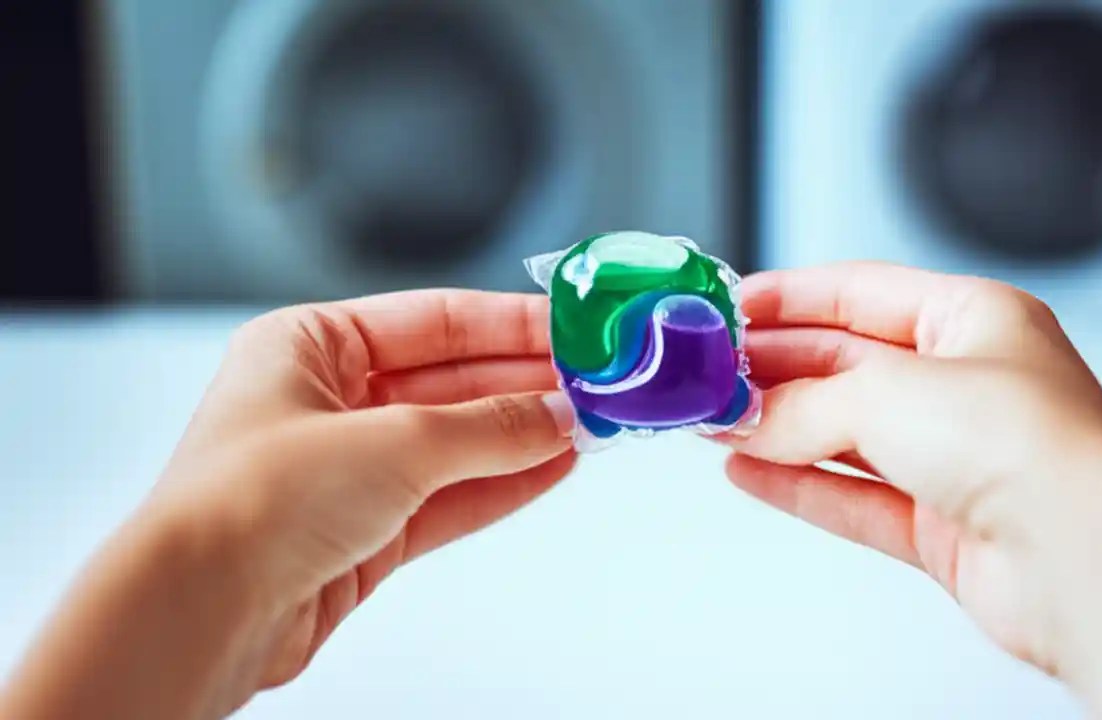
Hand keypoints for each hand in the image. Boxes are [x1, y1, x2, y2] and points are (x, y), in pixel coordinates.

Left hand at [1, 290, 576, 718]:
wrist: (201, 611)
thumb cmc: (252, 501)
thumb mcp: (394, 440)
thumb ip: (488, 426)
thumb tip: (558, 413)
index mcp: (308, 345)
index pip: (433, 320)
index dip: (510, 324)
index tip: (574, 328)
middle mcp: (325, 401)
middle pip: (449, 381)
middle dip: (525, 384)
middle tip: (596, 385)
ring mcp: (346, 469)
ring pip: (455, 442)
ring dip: (522, 436)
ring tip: (591, 425)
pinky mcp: (363, 531)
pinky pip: (448, 497)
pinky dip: (501, 483)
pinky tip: (553, 467)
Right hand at [724, 263, 1101, 716]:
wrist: (1083, 554)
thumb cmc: (1026, 444)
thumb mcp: (887, 391)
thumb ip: (803, 404)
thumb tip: (745, 420)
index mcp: (975, 319)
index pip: (863, 292)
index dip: (791, 297)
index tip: (730, 307)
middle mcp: (969, 384)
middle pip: (847, 365)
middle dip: (774, 370)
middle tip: (709, 374)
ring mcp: (958, 457)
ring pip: (847, 434)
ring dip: (778, 429)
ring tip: (714, 422)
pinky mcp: (946, 524)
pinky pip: (855, 496)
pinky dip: (800, 484)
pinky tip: (749, 472)